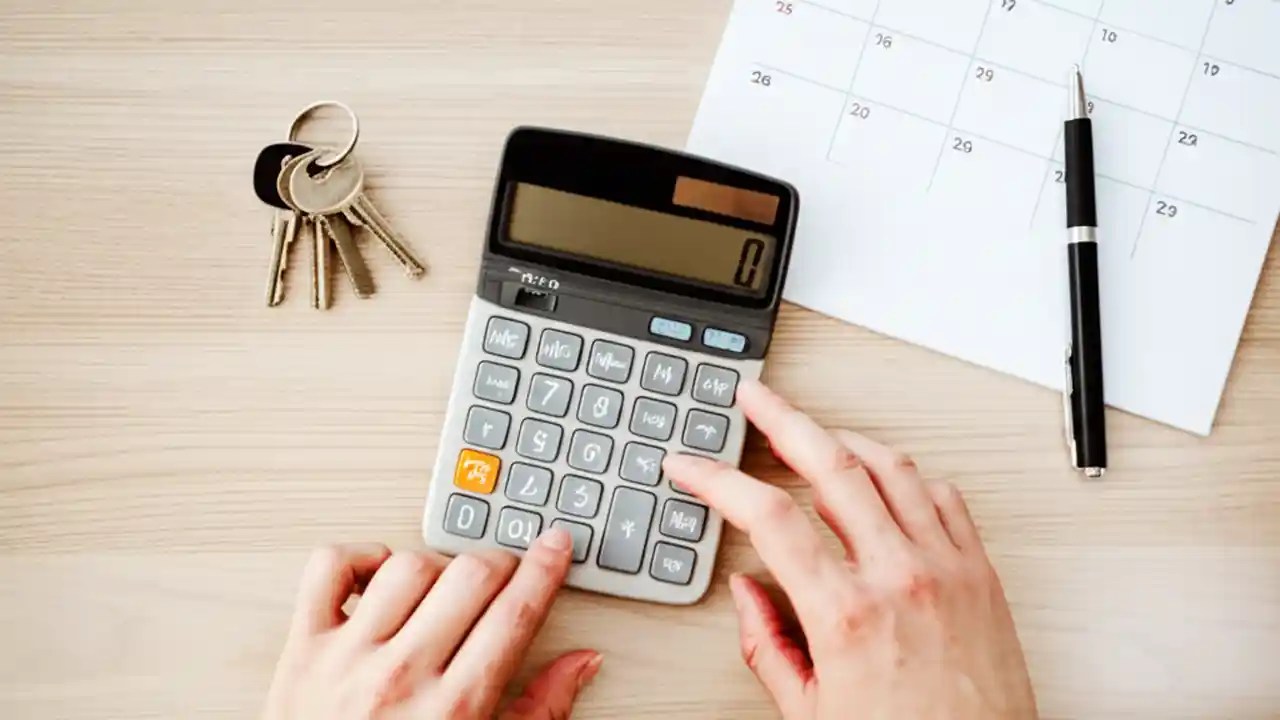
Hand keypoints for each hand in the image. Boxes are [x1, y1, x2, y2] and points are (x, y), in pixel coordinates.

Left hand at [262, 530, 600, 719]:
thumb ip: (541, 709)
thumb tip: (582, 663)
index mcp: (454, 711)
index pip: (515, 613)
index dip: (545, 569)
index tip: (555, 546)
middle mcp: (400, 678)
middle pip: (471, 577)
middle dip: (500, 564)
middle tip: (505, 575)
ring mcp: (347, 658)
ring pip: (409, 566)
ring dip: (437, 567)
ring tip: (444, 589)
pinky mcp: (303, 646)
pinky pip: (331, 567)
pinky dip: (359, 557)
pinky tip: (381, 577)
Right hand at [663, 379, 1036, 719]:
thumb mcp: (811, 713)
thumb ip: (768, 645)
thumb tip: (747, 593)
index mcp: (846, 615)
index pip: (768, 517)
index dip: (718, 481)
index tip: (692, 467)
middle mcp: (900, 578)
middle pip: (831, 463)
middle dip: (782, 419)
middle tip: (755, 399)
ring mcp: (947, 569)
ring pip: (893, 469)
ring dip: (845, 440)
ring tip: (815, 433)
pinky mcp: (981, 575)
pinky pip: (945, 498)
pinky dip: (908, 477)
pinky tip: (886, 480)